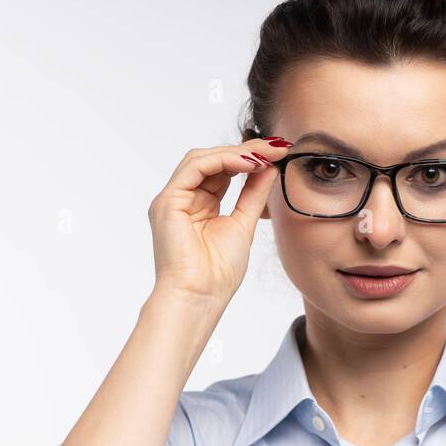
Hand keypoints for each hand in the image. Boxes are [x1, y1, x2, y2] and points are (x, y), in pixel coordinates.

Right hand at [146, 137, 287, 308]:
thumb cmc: (218, 274)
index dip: (249, 159)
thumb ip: (253, 195)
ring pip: (202, 158)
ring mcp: (172, 199)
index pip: (222, 171)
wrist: (200, 298)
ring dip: (236, 152)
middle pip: (212, 160)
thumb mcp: (243, 224)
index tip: (278, 154)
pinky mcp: (167, 201)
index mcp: (198, 206)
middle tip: (277, 147)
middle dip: (246, 151)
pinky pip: (194, 167)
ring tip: (265, 154)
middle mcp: (182, 199)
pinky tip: (248, 163)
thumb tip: (269, 167)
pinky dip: (222, 160)